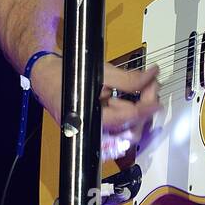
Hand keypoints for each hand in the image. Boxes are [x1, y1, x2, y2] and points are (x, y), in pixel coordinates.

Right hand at [30, 54, 160, 152]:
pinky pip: (121, 124)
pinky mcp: (101, 127)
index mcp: (91, 120)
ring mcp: (98, 130)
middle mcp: (94, 131)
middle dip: (145, 108)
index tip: (157, 98)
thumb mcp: (101, 73)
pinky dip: (131, 109)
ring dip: (139, 108)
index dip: (146, 108)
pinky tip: (135, 95)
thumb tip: (151, 76)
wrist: (46, 77)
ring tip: (144, 87)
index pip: (127, 119)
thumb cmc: (66, 76)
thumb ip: (128, 79)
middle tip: (151, 86)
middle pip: (131, 129)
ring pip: (128, 127)